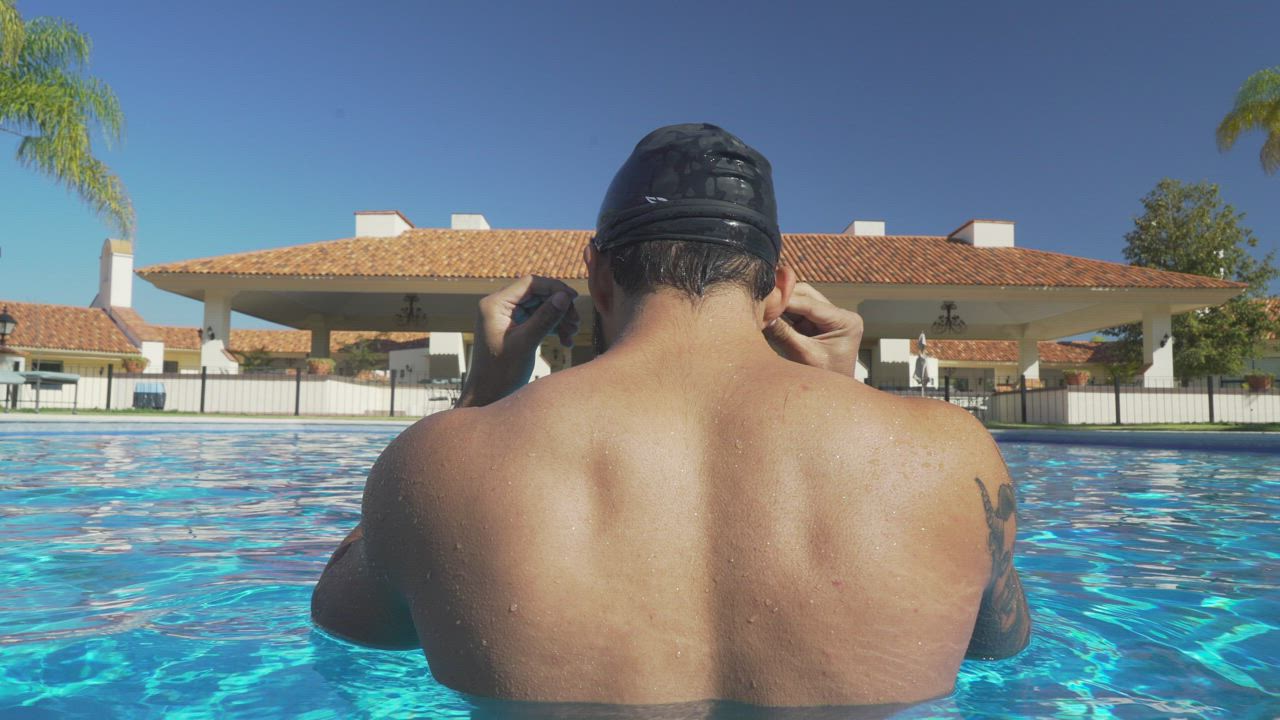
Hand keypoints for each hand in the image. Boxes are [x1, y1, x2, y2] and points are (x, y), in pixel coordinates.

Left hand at [457, 275, 580, 407]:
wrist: (488, 397)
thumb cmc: (500, 374)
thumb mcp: (526, 344)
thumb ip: (545, 318)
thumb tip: (565, 296)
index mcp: (495, 305)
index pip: (530, 284)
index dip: (554, 288)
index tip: (574, 299)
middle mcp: (499, 307)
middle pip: (537, 294)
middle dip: (559, 306)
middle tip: (576, 323)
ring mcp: (507, 318)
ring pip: (540, 307)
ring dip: (558, 318)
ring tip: (572, 334)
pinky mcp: (514, 330)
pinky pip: (538, 320)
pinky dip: (553, 328)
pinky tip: (565, 341)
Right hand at [763, 282, 862, 375]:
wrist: (834, 397)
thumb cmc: (825, 381)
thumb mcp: (804, 355)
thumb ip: (784, 334)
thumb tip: (762, 315)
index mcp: (845, 321)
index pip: (811, 304)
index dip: (787, 300)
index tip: (766, 298)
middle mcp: (840, 315)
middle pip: (806, 295)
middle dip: (784, 298)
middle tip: (762, 301)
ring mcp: (828, 319)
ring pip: (800, 301)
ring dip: (782, 305)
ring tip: (763, 308)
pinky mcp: (816, 325)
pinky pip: (796, 313)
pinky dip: (783, 314)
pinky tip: (768, 315)